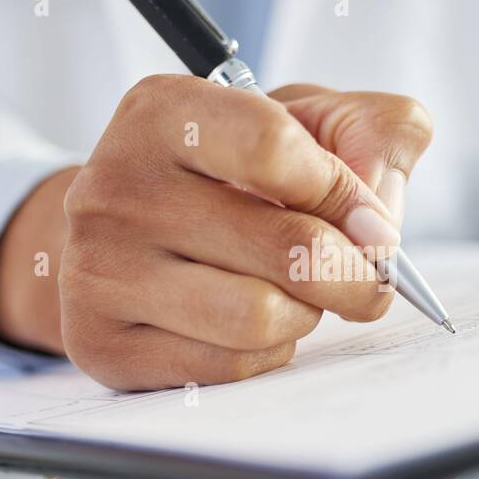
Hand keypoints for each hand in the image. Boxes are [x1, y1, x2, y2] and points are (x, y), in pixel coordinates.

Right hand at [0, 76, 432, 389]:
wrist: (129, 235)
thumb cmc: (236, 173)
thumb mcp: (308, 120)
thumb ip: (376, 131)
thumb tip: (379, 214)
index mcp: (162, 113)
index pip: (273, 146)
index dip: (345, 192)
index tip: (373, 223)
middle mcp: (117, 187)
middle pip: (287, 246)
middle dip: (353, 273)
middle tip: (366, 279)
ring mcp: (100, 271)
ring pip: (259, 318)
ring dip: (306, 314)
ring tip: (299, 295)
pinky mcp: (103, 345)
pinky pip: (228, 365)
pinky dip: (267, 351)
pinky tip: (254, 324)